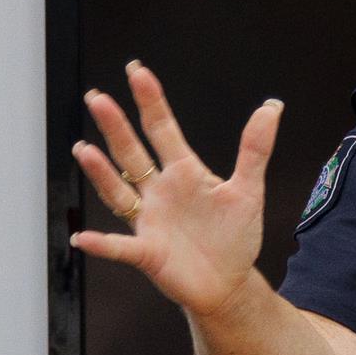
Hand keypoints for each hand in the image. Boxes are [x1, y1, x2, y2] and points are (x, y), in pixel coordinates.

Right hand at [69, 60, 284, 318]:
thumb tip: (272, 107)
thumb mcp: (249, 190)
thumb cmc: (234, 237)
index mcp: (184, 172)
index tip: (137, 71)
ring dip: (101, 172)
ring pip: (119, 191)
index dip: (151, 101)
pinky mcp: (148, 252)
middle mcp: (159, 191)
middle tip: (97, 97)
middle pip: (133, 152)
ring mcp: (150, 220)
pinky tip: (83, 237)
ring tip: (83, 150)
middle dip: (115, 126)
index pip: (163, 129)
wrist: (228, 283)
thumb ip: (255, 149)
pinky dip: (102, 244)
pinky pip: (121, 247)